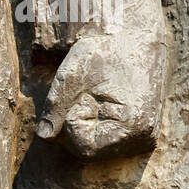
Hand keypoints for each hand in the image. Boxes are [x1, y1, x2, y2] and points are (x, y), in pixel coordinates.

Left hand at [36, 31, 163, 160]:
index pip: (84, 146)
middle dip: (75, 125)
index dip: (71, 121)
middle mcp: (144, 138)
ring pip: (97, 147)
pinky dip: (95, 125)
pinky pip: (108, 140)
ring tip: (94, 97)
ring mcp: (145, 137)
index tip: (82, 94)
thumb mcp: (73, 73)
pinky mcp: (142, 132)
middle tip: (85, 95)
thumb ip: (56, 105)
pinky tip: (101, 103)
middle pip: (90, 151)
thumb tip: (43, 137)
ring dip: (85, 125)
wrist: (139, 38)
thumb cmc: (106, 50)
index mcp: (132, 125)